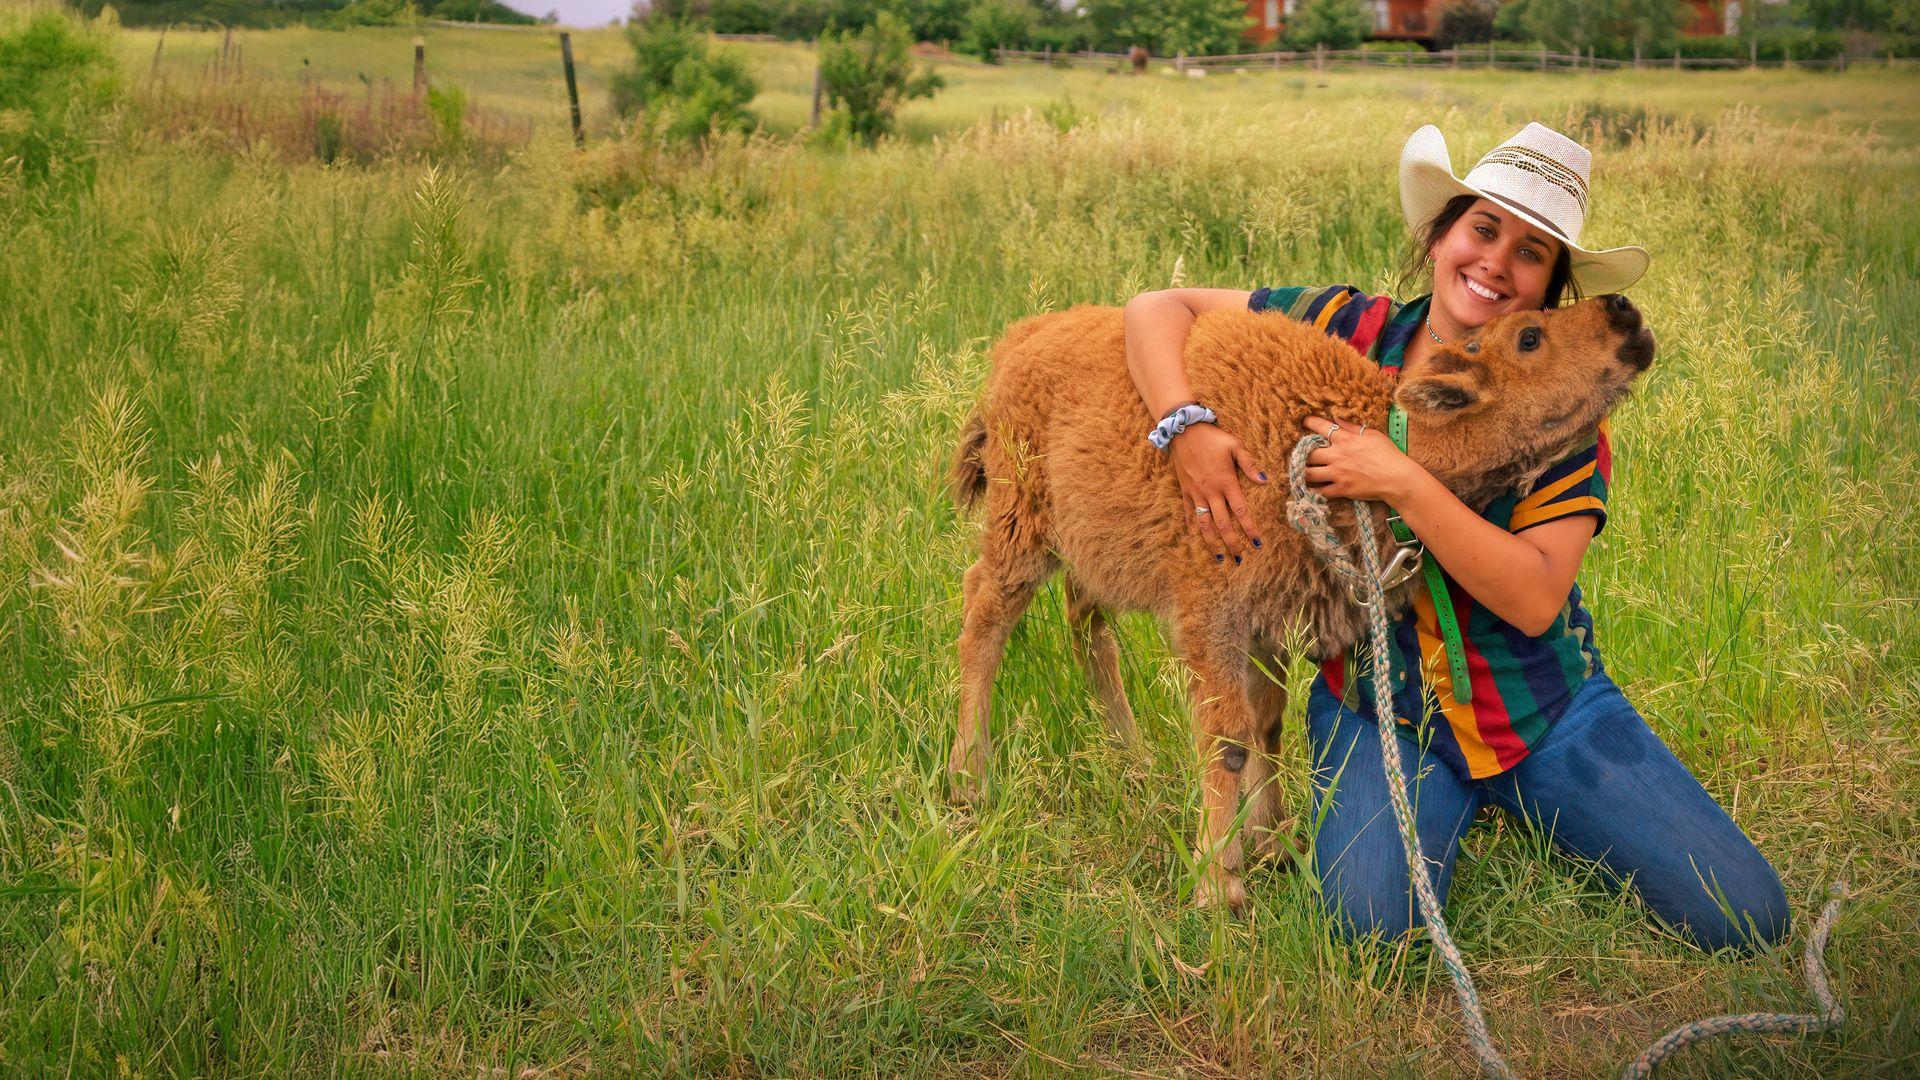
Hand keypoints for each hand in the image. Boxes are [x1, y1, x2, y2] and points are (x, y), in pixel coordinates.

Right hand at [1168, 422, 1266, 561]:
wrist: (1184, 430)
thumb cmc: (1213, 437)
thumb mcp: (1235, 446)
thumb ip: (1250, 464)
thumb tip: (1264, 480)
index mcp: (1226, 482)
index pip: (1240, 512)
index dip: (1250, 529)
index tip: (1257, 543)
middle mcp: (1211, 492)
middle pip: (1222, 524)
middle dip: (1231, 543)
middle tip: (1239, 558)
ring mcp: (1196, 493)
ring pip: (1204, 523)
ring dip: (1211, 542)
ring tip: (1217, 556)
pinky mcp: (1184, 490)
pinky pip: (1188, 511)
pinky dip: (1192, 524)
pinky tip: (1196, 535)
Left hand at [1301, 416, 1420, 502]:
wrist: (1397, 478)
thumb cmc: (1388, 454)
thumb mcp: (1372, 434)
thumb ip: (1351, 427)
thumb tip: (1336, 418)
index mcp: (1345, 439)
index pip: (1320, 426)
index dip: (1308, 422)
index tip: (1303, 421)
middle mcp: (1337, 456)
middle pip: (1308, 453)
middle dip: (1302, 453)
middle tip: (1302, 454)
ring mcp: (1338, 473)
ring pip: (1309, 473)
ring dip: (1304, 472)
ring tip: (1302, 472)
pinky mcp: (1341, 489)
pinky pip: (1320, 491)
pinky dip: (1313, 491)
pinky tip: (1309, 489)